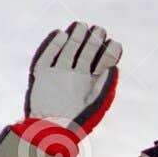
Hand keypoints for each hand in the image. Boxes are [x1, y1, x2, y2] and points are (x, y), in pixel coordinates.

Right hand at [16, 22, 121, 156]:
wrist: (50, 130)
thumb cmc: (77, 121)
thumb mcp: (96, 104)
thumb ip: (105, 86)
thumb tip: (114, 68)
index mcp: (92, 83)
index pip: (103, 62)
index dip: (109, 52)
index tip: (114, 42)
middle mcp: (77, 76)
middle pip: (86, 53)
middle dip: (93, 41)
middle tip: (99, 29)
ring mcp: (59, 73)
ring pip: (68, 51)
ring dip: (74, 39)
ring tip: (81, 26)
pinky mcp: (43, 74)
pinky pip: (48, 56)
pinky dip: (54, 45)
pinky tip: (61, 35)